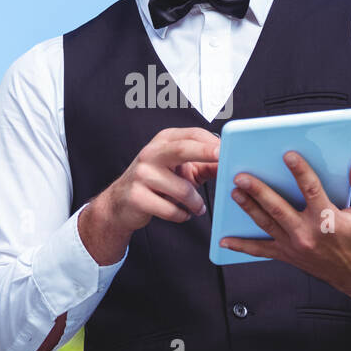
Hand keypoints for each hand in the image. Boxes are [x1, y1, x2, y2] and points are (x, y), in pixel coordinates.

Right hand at [79, 127, 220, 264]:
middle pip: (182, 149)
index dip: (212, 142)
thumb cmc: (156, 182)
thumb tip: (230, 164)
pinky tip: (182, 214)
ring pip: (182, 189)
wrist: (121, 202)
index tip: (229, 150)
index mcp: (164, 141)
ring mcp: (142, 174)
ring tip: (197, 208)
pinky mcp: (137, 196)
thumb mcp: (181, 169)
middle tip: (224, 160)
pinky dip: (182, 215)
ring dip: (195, 203)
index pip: (192, 135)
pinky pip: (171, 210)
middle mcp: (151, 154)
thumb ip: (205, 165)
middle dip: (205, 153)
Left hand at [219, 152, 350, 307]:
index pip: (311, 190)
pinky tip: (225, 241)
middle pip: (278, 207)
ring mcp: (295, 245)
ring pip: (266, 224)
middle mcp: (307, 233)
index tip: (288, 155)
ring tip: (234, 192)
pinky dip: (242, 246)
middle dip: (258, 190)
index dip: (300, 171)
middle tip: (242, 176)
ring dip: (248, 208)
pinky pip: (261, 251)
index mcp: (328, 219)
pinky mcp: (288, 255)